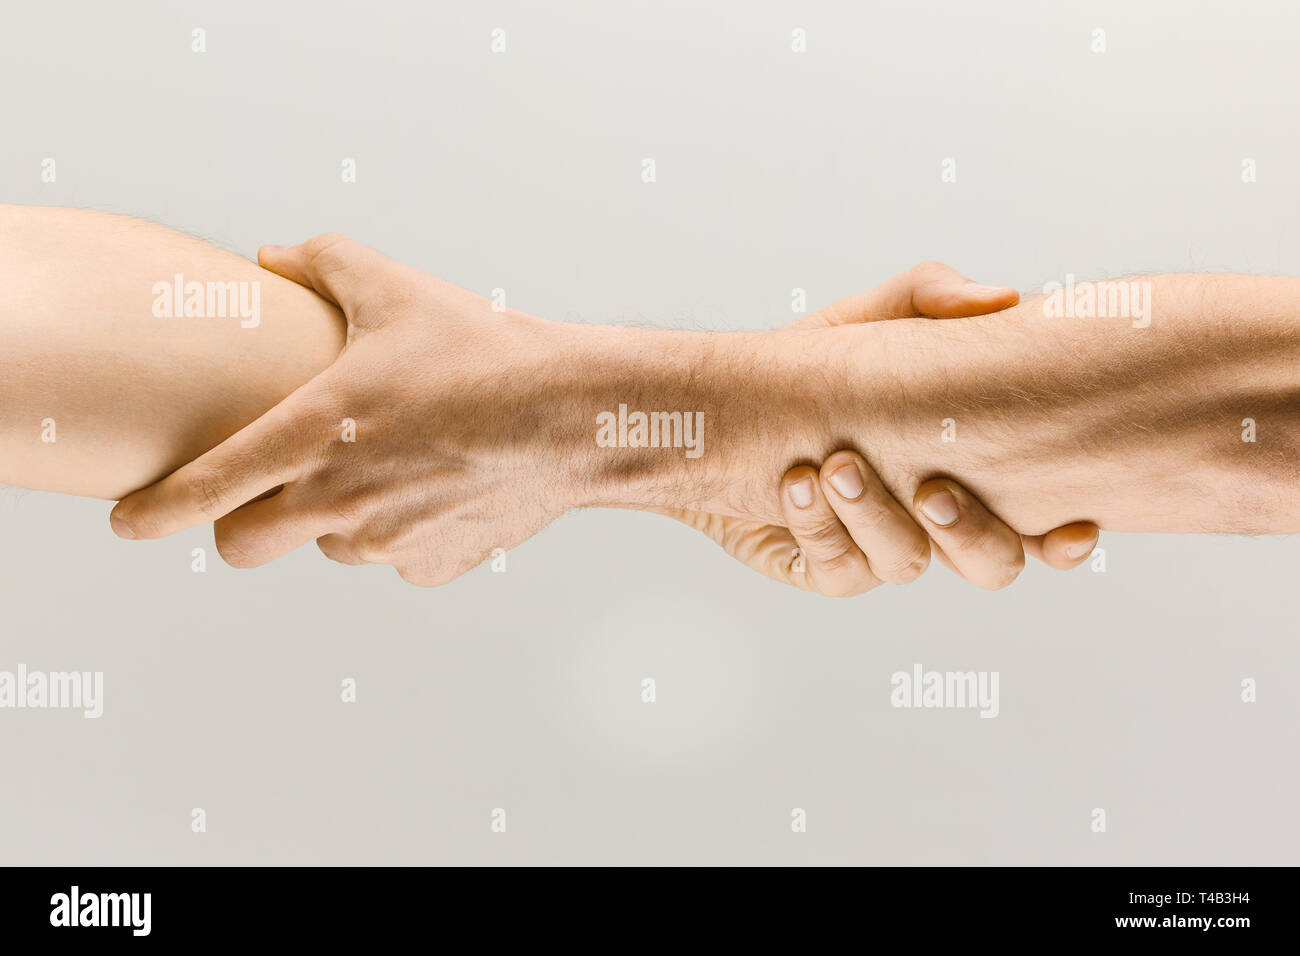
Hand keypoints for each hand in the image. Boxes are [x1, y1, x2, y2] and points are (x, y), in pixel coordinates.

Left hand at [109, 234, 580, 584]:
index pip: (204, 489)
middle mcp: (339, 500)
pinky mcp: (429, 566)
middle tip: (270, 492)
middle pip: (245, 546)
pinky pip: (392, 557)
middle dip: (242, 524)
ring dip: (337, 516)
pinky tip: (439, 485)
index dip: (153, 512)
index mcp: (314, 432)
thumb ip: (322, 263)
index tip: (127, 523)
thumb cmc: (486, 350)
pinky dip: (400, 529)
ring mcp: (384, 542)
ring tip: (393, 462)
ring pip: (329, 545)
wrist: (576, 417)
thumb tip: (272, 254)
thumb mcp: (398, 289)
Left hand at [654, 263, 1099, 594]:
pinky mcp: (825, 568)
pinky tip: (794, 483)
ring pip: (907, 565)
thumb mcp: (867, 323)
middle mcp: (932, 521)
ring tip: (834, 465)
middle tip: (931, 487)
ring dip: (875, 518)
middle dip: (970, 533)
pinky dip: (817, 524)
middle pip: (991, 564)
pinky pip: (838, 568)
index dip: (1064, 539)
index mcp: (966, 469)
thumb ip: (928, 300)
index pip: (1041, 519)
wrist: (722, 409)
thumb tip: (1001, 297)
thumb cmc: (813, 367)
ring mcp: (879, 550)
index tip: (1073, 524)